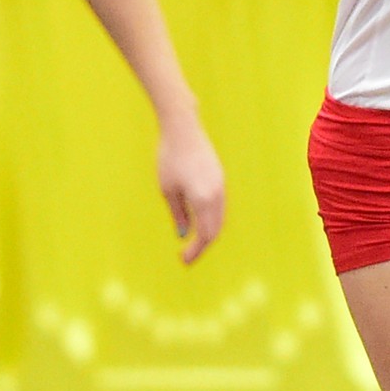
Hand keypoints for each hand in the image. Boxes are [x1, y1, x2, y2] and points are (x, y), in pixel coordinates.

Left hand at [157, 111, 225, 263]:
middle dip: (202, 246)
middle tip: (187, 256)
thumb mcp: (168, 190)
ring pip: (219, 218)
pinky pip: (220, 207)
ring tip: (193, 242)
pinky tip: (199, 222)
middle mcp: (217, 195)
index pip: (204, 235)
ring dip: (208, 233)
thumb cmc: (169, 158)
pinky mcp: (220, 179)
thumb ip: (178, 214)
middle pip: (215, 230)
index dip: (195, 251)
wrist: (183, 130)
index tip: (183, 261)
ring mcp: (221, 186)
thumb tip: (183, 234)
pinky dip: (211, 220)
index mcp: (203, 200)